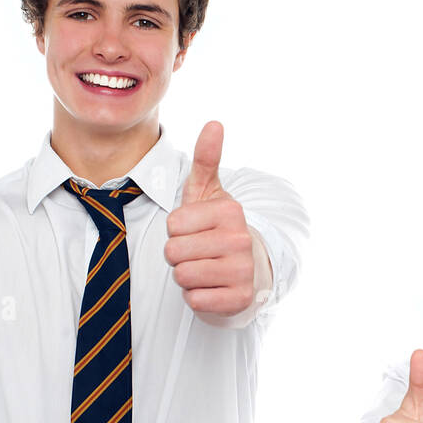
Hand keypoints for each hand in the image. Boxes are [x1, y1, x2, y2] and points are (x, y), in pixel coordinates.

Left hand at [163, 121, 258, 315]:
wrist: (249, 271)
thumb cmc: (217, 229)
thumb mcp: (208, 194)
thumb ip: (207, 159)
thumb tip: (214, 123)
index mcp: (230, 211)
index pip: (172, 225)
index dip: (176, 231)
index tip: (195, 231)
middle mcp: (240, 239)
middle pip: (174, 252)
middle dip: (179, 256)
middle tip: (198, 253)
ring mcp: (243, 271)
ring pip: (183, 276)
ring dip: (187, 276)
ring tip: (205, 269)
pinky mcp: (240, 299)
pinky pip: (195, 300)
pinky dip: (198, 297)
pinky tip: (213, 288)